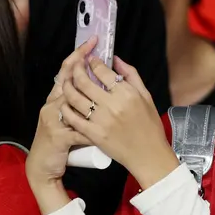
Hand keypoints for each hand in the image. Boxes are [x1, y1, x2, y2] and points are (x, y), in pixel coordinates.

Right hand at [27, 52, 93, 188]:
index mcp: (56, 98)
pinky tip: (106, 126)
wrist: (42, 166)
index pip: (66, 71)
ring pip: (73, 102)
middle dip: (84, 66)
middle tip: (99, 55)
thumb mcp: (67, 118)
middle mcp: (51, 105)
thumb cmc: (59, 142)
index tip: (91, 43)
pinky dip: (93, 128)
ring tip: (108, 86)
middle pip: (68, 80)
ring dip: (91, 95)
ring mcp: (53, 120)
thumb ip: (78, 101)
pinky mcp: (57, 137)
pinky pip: (78, 130)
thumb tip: (94, 83)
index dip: (78, 55)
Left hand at [57, 44, 178, 188]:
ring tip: (67, 82)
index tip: (90, 60)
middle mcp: (113, 105)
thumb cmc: (150, 126)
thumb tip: (115, 59)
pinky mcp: (93, 134)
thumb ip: (131, 75)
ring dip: (67, 87)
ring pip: (74, 97)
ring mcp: (101, 120)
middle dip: (76, 70)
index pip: (103, 71)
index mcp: (127, 93)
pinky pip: (73, 118)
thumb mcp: (146, 96)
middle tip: (75, 68)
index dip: (92, 62)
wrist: (148, 154)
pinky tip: (65, 103)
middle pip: (84, 81)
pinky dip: (65, 108)